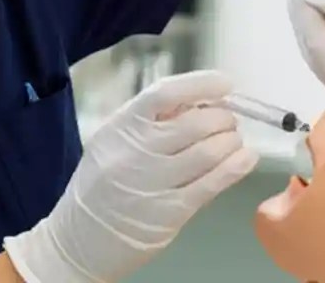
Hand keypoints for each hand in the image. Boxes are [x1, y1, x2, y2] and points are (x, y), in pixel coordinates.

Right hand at [3, 71, 257, 282]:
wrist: (79, 239)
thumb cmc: (100, 185)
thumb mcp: (113, 140)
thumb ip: (150, 121)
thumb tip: (198, 102)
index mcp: (120, 126)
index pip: (165, 94)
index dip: (201, 85)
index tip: (224, 84)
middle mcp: (136, 152)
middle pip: (195, 123)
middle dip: (222, 118)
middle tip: (229, 121)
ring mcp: (153, 183)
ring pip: (209, 152)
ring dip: (231, 142)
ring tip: (233, 141)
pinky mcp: (169, 212)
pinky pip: (211, 184)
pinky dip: (235, 167)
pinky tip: (245, 158)